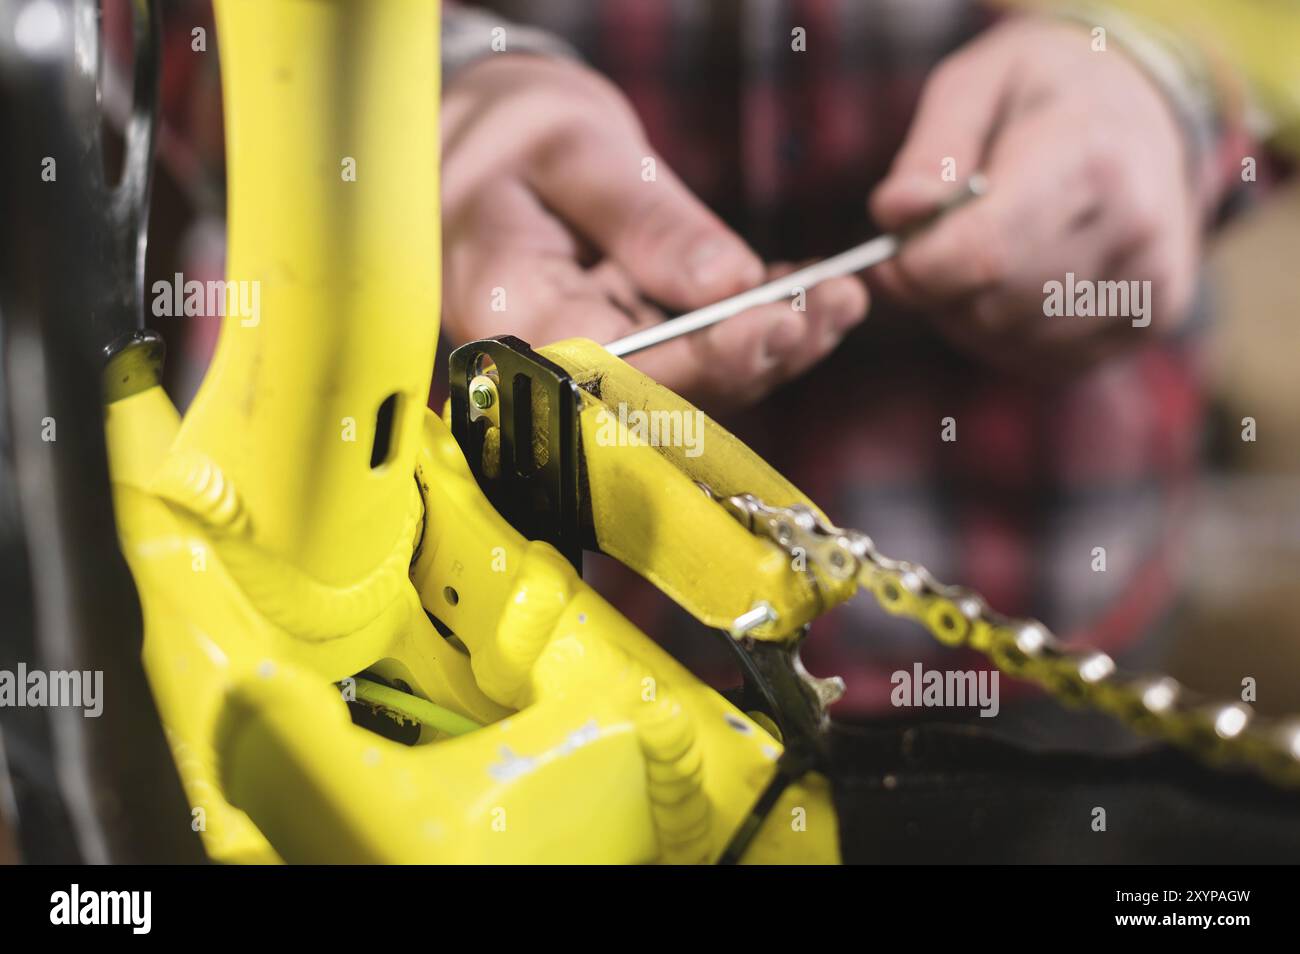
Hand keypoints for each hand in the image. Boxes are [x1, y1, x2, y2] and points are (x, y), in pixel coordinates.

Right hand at [441, 54, 867, 409]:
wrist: (487, 144)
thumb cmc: (511, 134)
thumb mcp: (571, 150)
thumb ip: (643, 219)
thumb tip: (728, 284)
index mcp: (508, 313)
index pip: (613, 365)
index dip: (702, 356)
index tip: (777, 322)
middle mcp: (547, 360)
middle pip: (663, 388)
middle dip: (757, 353)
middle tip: (836, 306)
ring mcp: (590, 361)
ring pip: (692, 380)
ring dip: (772, 347)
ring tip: (843, 299)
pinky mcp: (627, 348)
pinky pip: (697, 353)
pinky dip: (756, 327)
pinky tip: (813, 295)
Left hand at [870, 18, 1199, 373]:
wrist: (1149, 108)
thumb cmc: (1042, 93)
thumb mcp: (976, 85)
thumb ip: (929, 154)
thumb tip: (895, 215)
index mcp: (1090, 158)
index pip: (981, 254)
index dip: (916, 265)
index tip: (896, 249)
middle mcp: (1134, 228)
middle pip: (989, 305)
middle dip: (939, 288)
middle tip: (937, 244)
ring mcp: (1149, 282)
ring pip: (1009, 340)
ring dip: (969, 312)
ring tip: (984, 252)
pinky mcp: (1148, 322)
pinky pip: (1042, 360)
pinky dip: (1007, 334)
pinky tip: (1017, 280)